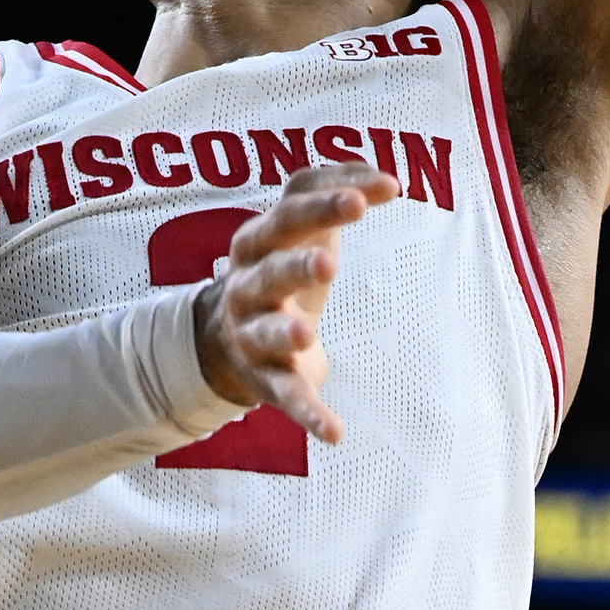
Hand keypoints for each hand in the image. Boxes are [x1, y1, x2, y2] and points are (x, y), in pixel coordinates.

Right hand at [193, 162, 396, 441]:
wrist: (225, 338)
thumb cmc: (276, 265)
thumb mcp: (296, 225)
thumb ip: (335, 190)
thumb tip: (384, 177)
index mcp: (257, 241)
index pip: (288, 211)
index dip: (325, 201)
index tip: (372, 195)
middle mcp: (247, 284)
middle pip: (268, 269)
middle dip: (296, 266)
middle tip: (330, 263)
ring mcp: (253, 335)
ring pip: (265, 331)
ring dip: (284, 331)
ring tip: (307, 333)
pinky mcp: (267, 380)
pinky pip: (286, 397)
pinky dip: (309, 415)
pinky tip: (334, 433)